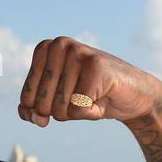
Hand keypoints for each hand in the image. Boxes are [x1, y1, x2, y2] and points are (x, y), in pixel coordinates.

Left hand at [18, 37, 161, 126]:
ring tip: (94, 96)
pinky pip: (78, 110)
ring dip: (79, 112)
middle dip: (63, 112)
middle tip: (82, 98)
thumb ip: (34, 109)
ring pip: (60, 109)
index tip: (66, 97)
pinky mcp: (96, 66)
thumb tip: (34, 117)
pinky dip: (92, 113)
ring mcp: (78, 52)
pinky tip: (103, 98)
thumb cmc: (91, 97)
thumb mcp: (56, 103)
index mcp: (45, 48)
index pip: (26, 98)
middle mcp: (60, 44)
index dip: (44, 110)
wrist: (134, 96)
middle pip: (42, 104)